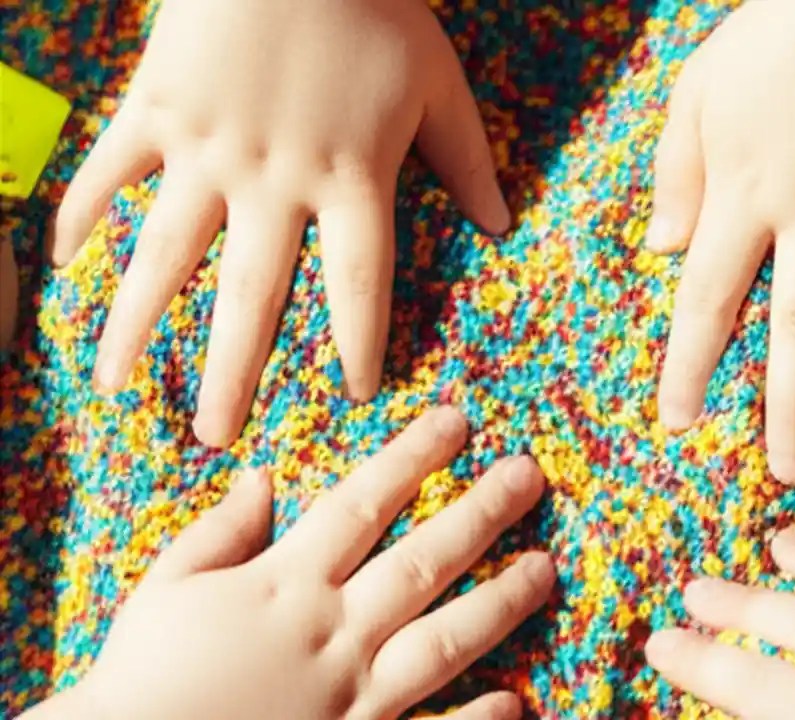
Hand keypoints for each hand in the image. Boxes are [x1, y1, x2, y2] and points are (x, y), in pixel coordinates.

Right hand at [24, 408, 552, 719]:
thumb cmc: (138, 680)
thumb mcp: (163, 592)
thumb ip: (218, 534)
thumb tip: (261, 478)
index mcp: (284, 586)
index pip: (362, 504)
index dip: (413, 457)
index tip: (459, 420)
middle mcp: (331, 634)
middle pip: (419, 563)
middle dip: (479, 514)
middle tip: (530, 475)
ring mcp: (350, 697)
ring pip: (441, 642)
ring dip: (499, 603)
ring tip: (545, 569)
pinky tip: (516, 699)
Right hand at [52, 0, 509, 446]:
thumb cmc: (377, 8)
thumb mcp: (440, 84)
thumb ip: (469, 163)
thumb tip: (505, 228)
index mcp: (354, 180)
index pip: (358, 286)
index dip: (360, 346)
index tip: (357, 397)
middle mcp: (277, 181)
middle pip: (252, 297)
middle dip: (232, 372)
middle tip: (216, 439)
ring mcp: (207, 149)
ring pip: (165, 253)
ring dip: (135, 325)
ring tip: (111, 386)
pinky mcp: (155, 110)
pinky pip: (108, 173)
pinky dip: (80, 216)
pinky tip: (61, 268)